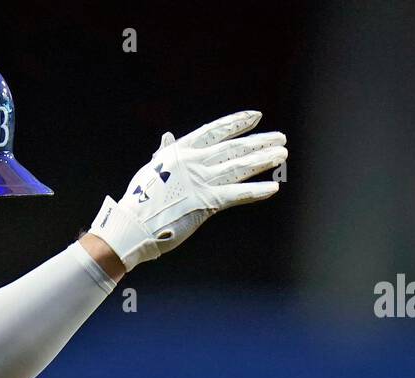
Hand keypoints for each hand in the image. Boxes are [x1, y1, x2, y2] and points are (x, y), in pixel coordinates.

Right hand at [87, 110, 286, 270]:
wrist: (132, 224)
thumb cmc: (139, 201)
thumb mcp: (151, 169)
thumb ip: (165, 153)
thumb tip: (167, 137)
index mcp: (180, 150)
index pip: (215, 130)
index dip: (237, 122)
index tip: (255, 116)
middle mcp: (194, 162)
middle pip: (234, 147)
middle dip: (259, 142)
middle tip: (280, 138)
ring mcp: (201, 181)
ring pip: (239, 167)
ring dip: (262, 160)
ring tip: (282, 154)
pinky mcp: (206, 202)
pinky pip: (237, 195)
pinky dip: (255, 192)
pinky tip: (273, 188)